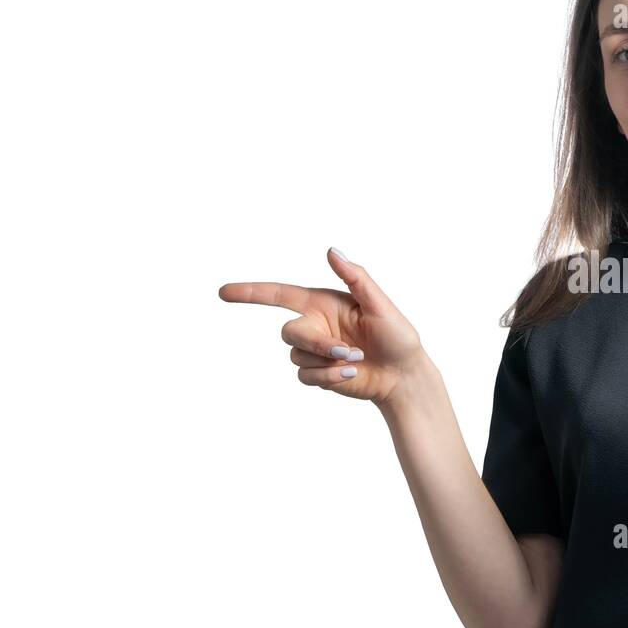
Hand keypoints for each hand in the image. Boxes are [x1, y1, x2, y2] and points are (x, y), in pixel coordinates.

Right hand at [218, 247, 425, 406]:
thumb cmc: (398, 336)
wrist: (403, 375)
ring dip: (326, 361)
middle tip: (349, 352)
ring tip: (355, 362)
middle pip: (288, 331)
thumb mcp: (379, 304)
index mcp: (323, 303)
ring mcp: (314, 350)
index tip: (224, 293)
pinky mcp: (317, 373)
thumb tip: (332, 250)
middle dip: (317, 343)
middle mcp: (314, 325)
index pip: (279, 295)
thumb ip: (356, 277)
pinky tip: (350, 375)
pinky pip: (304, 375)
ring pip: (295, 355)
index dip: (250, 293)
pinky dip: (327, 376)